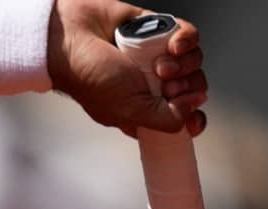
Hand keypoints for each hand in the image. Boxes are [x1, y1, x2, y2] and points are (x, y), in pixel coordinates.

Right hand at [47, 0, 207, 136]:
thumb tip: (196, 105)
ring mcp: (156, 57)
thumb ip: (168, 119)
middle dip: (186, 88)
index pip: (180, 118)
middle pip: (193, 88)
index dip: (192, 118)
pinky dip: (186, 40)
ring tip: (159, 64)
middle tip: (165, 86)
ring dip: (184, 64)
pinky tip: (174, 44)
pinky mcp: (159, 30)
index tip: (193, 117)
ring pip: (193, 62)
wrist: (72, 38)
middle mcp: (151, 84)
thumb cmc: (90, 78)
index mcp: (142, 110)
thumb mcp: (130, 112)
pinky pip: (188, 36)